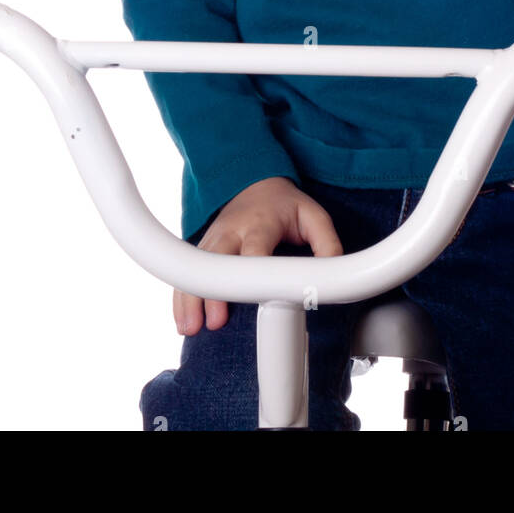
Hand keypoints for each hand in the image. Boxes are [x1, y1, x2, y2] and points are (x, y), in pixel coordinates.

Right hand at [174, 176, 343, 334]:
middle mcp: (232, 231)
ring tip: (191, 328)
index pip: (254, 248)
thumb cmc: (286, 206)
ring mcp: (214, 239)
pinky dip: (182, 296)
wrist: (255, 184)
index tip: (253, 297)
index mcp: (260, 223)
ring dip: (191, 298)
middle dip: (214, 291)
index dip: (251, 271)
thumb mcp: (313, 215)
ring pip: (197, 268)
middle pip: (217, 260)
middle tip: (215, 322)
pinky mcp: (203, 249)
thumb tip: (331, 275)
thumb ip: (326, 243)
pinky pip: (189, 272)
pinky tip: (182, 321)